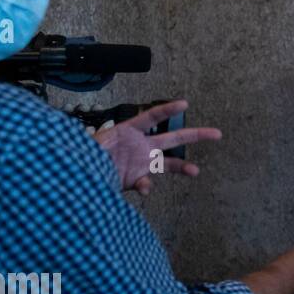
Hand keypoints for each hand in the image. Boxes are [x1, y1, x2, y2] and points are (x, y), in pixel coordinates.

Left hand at [93, 99, 221, 194]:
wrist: (77, 178)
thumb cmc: (82, 156)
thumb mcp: (90, 144)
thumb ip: (105, 147)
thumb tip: (120, 145)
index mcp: (129, 131)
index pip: (152, 117)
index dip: (168, 110)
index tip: (185, 104)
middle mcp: (140, 146)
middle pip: (173, 138)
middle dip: (196, 135)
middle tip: (216, 134)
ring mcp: (141, 163)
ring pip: (169, 163)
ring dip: (183, 167)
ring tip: (195, 171)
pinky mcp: (136, 179)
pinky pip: (147, 183)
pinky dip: (146, 186)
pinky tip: (144, 189)